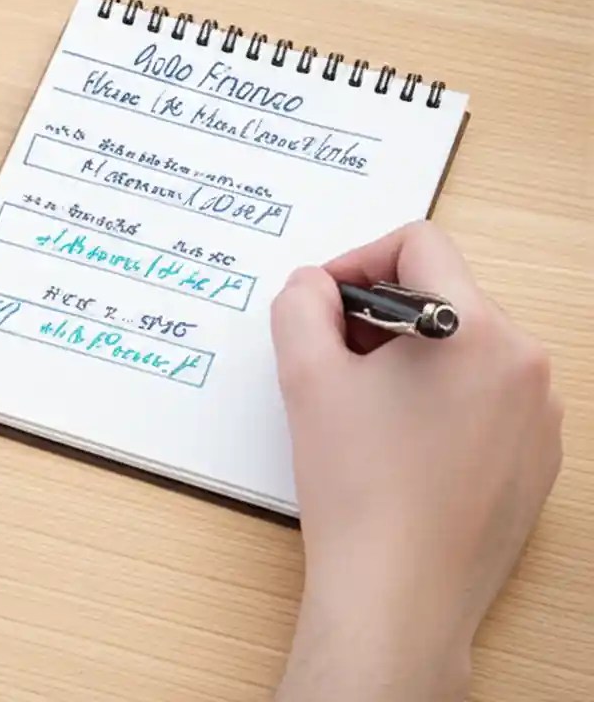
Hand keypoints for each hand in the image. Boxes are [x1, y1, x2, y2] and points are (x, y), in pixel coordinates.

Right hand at [271, 222, 561, 700]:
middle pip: (444, 296)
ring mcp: (539, 416)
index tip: (323, 302)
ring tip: (364, 412)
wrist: (397, 594)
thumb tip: (310, 287)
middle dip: (380, 317)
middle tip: (333, 362)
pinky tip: (400, 449)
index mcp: (476, 329)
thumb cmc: (358, 490)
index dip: (357, 260)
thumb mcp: (305, 379)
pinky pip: (487, 400)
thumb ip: (298, 307)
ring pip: (466, 349)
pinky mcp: (537, 459)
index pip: (420, 244)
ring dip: (410, 361)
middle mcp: (524, 363)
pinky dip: (441, 404)